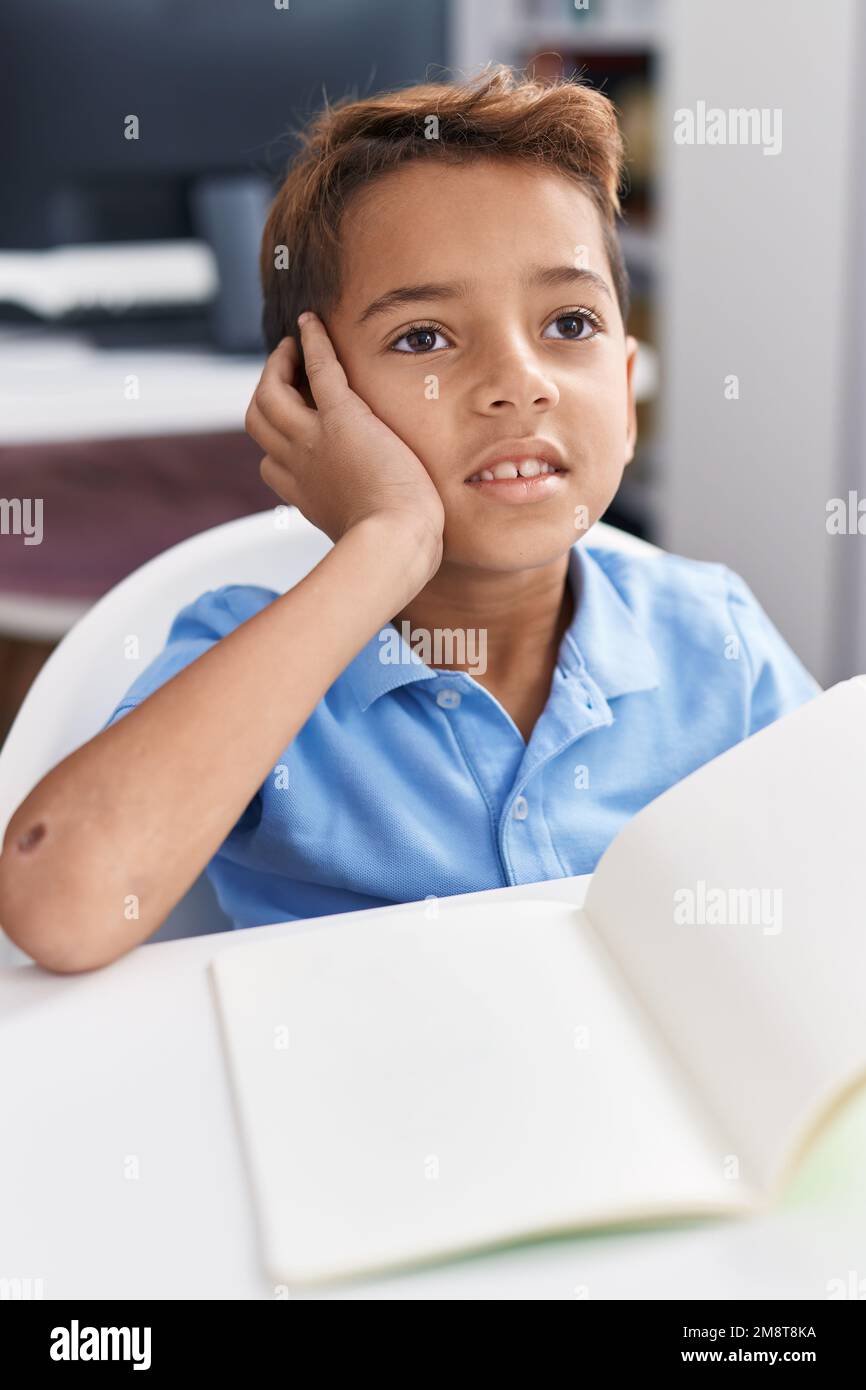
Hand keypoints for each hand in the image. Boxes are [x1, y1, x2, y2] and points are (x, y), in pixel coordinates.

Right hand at [245, 313, 444, 577]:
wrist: (398, 542)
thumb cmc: (395, 550)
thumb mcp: (366, 541)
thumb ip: (362, 528)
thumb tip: (382, 539)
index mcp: (304, 496)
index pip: (270, 466)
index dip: (275, 445)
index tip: (294, 430)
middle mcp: (298, 465)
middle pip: (257, 421)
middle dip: (265, 394)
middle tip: (285, 373)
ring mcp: (313, 440)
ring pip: (272, 393)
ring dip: (279, 364)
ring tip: (292, 346)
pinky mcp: (343, 418)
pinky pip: (318, 368)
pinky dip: (311, 342)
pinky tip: (311, 322)